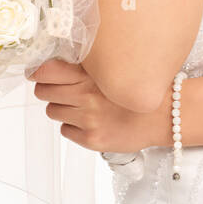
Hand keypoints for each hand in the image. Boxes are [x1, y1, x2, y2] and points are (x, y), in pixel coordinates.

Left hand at [28, 58, 166, 152]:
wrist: (165, 115)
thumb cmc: (138, 90)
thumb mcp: (114, 67)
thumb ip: (86, 65)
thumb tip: (52, 64)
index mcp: (91, 74)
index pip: (46, 71)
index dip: (37, 72)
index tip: (37, 73)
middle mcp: (86, 96)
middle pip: (43, 92)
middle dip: (47, 90)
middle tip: (59, 89)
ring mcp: (88, 120)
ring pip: (52, 111)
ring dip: (61, 107)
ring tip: (79, 105)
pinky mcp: (92, 139)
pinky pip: (66, 131)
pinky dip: (73, 126)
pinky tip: (90, 121)